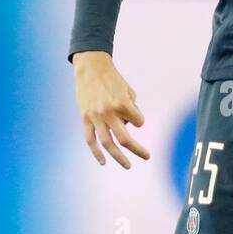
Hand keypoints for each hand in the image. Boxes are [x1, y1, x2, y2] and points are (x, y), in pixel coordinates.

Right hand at [73, 51, 149, 168]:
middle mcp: (109, 112)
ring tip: (128, 165)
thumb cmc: (113, 79)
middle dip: (137, 150)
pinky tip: (103, 162)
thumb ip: (132, 110)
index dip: (139, 121)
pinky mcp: (85, 118)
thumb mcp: (129, 91)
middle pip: (124, 139)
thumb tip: (129, 126)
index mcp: (122, 104)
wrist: (91, 68)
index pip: (138, 122)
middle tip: (147, 157)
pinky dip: (96, 153)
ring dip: (118, 157)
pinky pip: (90, 139)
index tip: (135, 116)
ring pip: (107, 143)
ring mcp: (96, 117)